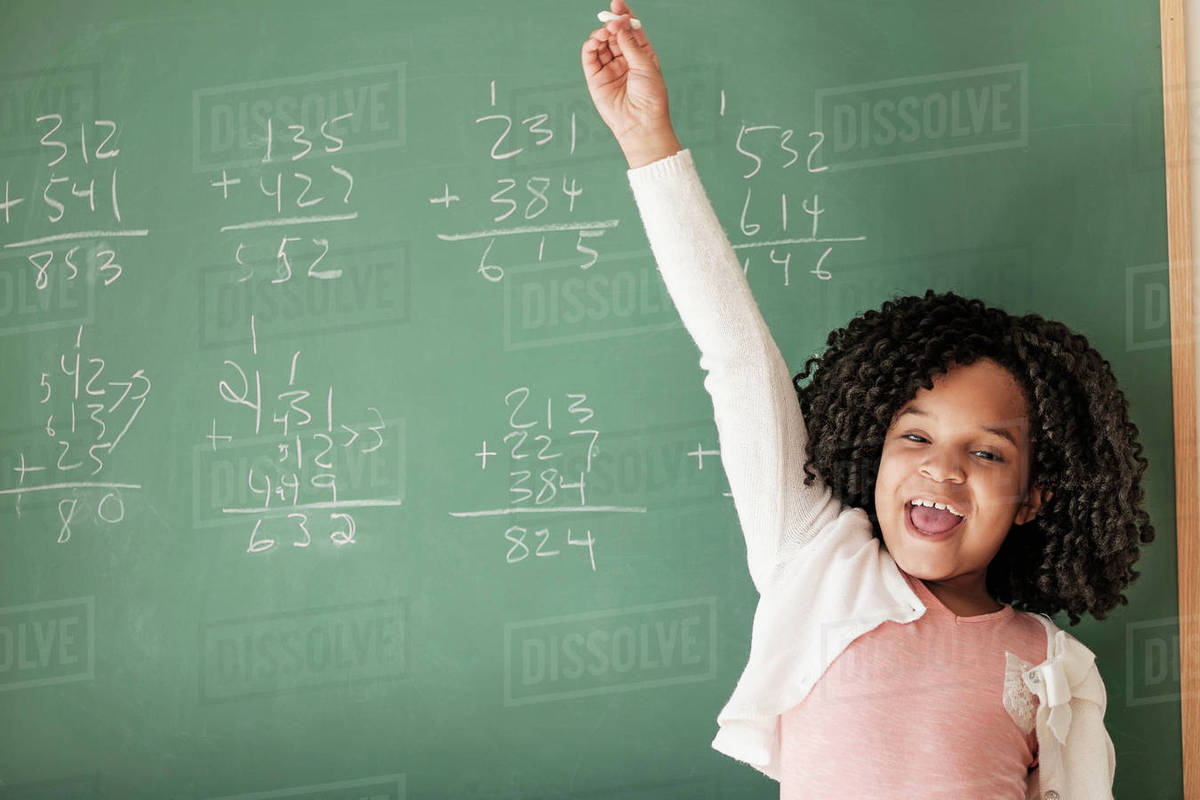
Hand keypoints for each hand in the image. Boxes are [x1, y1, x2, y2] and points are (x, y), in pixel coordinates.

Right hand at [581, 0, 681, 167]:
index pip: (630, 30)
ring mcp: (609, 68)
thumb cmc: (651, 97)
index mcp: (641, 55)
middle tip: (612, 20)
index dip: (624, 16)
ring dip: (601, 34)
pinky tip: (595, 41)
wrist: (641, 124)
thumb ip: (630, 43)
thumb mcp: (645, 65)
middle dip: (612, 23)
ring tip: (604, 33)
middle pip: (614, 33)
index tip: (617, 3)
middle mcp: (625, 60)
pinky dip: (590, 45)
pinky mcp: (596, 78)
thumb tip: (619, 23)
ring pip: (601, 43)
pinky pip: (590, 57)